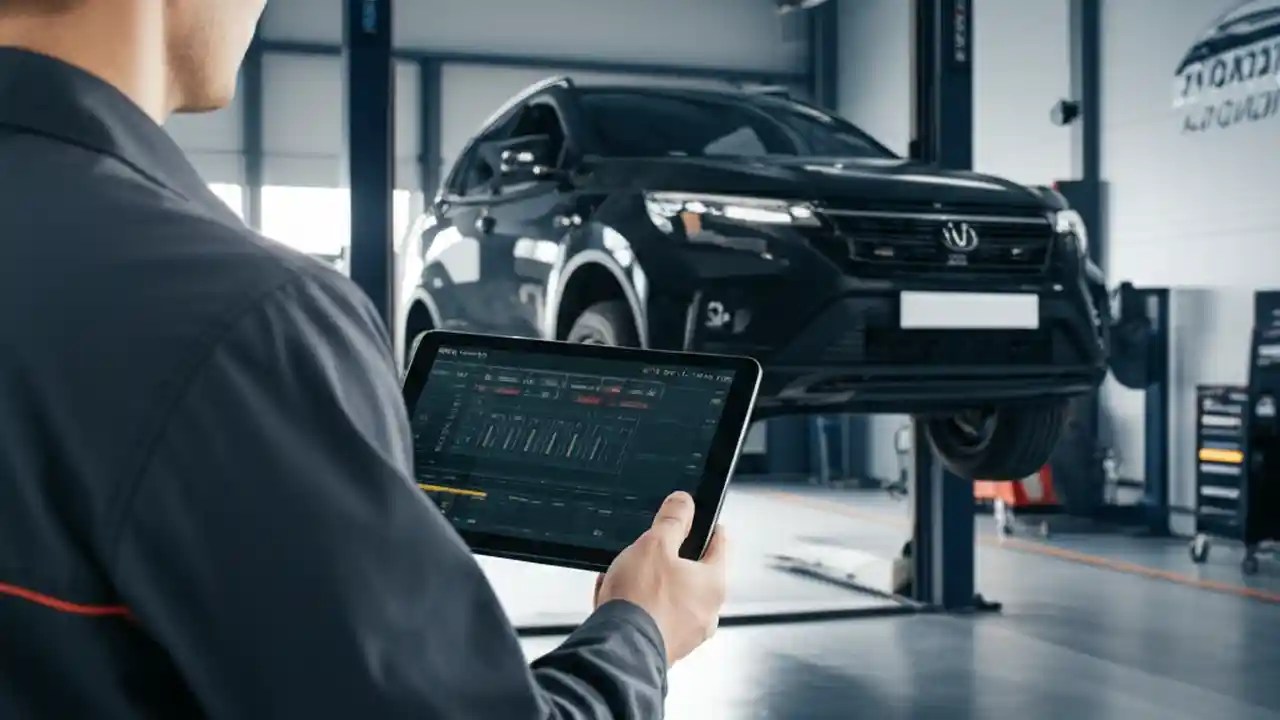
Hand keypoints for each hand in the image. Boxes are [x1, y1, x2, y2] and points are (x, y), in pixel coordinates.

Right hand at [594, 491, 727, 665]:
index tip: (699, 519)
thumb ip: (672, 520)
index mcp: (713, 583)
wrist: (619, 651)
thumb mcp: (654, 545)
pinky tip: (615, 601)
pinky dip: (639, 607)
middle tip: (647, 552)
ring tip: (622, 579)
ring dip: (648, 585)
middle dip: (666, 560)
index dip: (706, 526)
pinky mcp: (666, 648)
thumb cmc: (641, 602)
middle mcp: (707, 612)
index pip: (719, 544)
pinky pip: (654, 618)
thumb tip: (683, 501)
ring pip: (670, 596)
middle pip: (691, 572)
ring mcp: (688, 633)